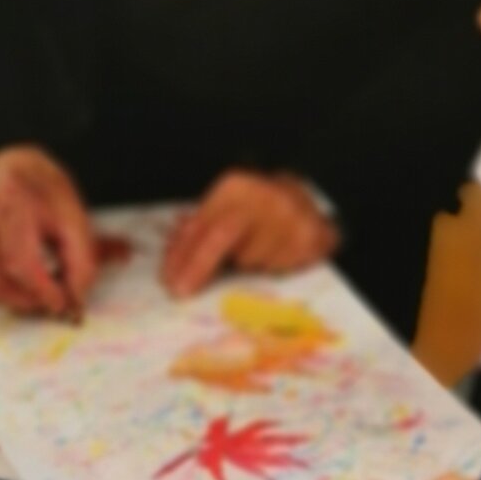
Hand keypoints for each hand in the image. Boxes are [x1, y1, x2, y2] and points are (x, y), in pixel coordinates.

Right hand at [0, 146, 96, 318]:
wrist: (11, 167)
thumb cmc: (45, 192)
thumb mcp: (75, 216)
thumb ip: (83, 258)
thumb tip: (77, 299)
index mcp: (12, 201)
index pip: (20, 261)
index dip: (42, 290)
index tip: (62, 303)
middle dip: (28, 300)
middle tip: (52, 301)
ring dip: (13, 300)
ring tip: (37, 292)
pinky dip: (0, 291)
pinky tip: (19, 283)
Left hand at [161, 171, 336, 296]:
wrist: (309, 200)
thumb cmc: (258, 211)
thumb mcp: (227, 209)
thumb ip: (200, 229)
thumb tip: (173, 258)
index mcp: (236, 188)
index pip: (201, 224)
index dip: (182, 255)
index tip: (170, 280)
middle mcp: (263, 197)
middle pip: (221, 236)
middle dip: (199, 267)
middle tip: (182, 291)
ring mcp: (290, 216)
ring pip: (252, 259)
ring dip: (247, 265)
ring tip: (258, 251)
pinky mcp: (310, 236)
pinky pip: (279, 267)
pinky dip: (272, 267)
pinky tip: (278, 252)